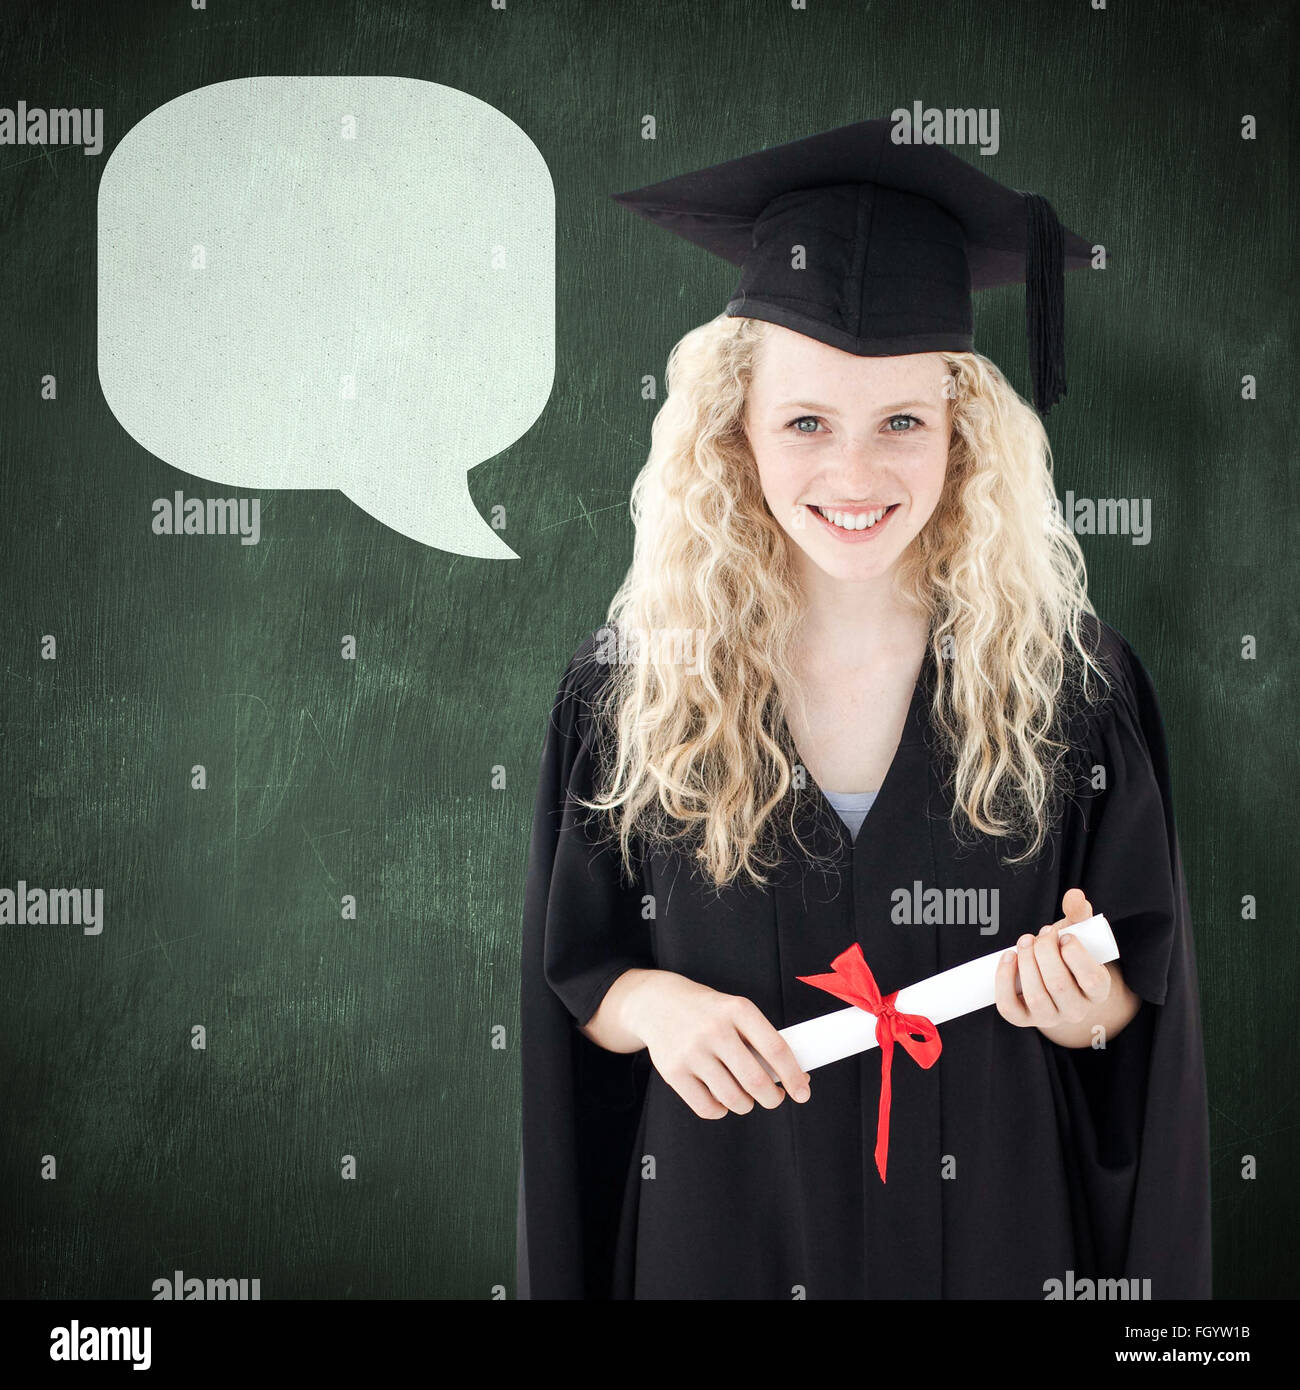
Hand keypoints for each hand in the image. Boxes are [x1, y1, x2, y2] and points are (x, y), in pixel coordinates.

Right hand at [616, 970, 811, 1118]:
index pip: (776, 1049)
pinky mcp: (673, 1071)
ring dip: (746, 1104)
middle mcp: (715, 1029)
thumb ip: (762, 1041)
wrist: (657, 1003)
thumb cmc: (707, 1012)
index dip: (793, 1076)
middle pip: (756, 1080)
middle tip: (773, 1098)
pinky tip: (720, 1097)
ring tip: (744, 1096)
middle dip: (772, 1098)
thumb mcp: (735, 1012)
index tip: (803, 1092)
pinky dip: (721, 1110)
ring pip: (733, 1099)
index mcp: (738, 1009)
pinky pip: (708, 1108)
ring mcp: (691, 1051)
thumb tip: (797, 1077)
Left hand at [994, 889, 1114, 1033]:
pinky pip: (1009, 1007)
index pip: (1091, 978)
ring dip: (1025, 963)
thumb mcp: (1078, 932)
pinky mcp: (1025, 1019)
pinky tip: (1008, 957)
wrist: (1054, 974)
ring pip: (1035, 997)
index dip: (1074, 954)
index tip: (1064, 936)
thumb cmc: (1067, 951)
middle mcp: (1077, 1010)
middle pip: (1058, 985)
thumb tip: (1074, 895)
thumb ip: (1079, 913)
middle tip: (1040, 934)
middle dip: (1044, 952)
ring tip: (1024, 942)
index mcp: (1098, 990)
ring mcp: (1051, 1018)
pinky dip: (1003, 980)